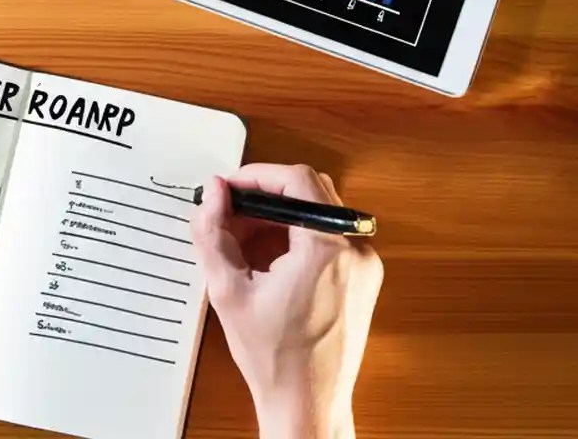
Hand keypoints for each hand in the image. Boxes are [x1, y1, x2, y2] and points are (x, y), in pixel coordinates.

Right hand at [192, 164, 382, 438]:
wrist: (307, 403)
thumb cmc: (273, 357)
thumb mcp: (228, 291)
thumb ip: (213, 233)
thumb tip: (212, 193)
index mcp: (326, 249)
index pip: (296, 180)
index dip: (255, 176)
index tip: (226, 189)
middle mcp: (356, 251)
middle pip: (310, 193)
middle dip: (264, 197)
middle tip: (228, 215)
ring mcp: (365, 267)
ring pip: (319, 215)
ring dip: (279, 218)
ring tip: (242, 245)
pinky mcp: (365, 281)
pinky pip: (330, 240)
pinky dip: (297, 239)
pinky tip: (266, 264)